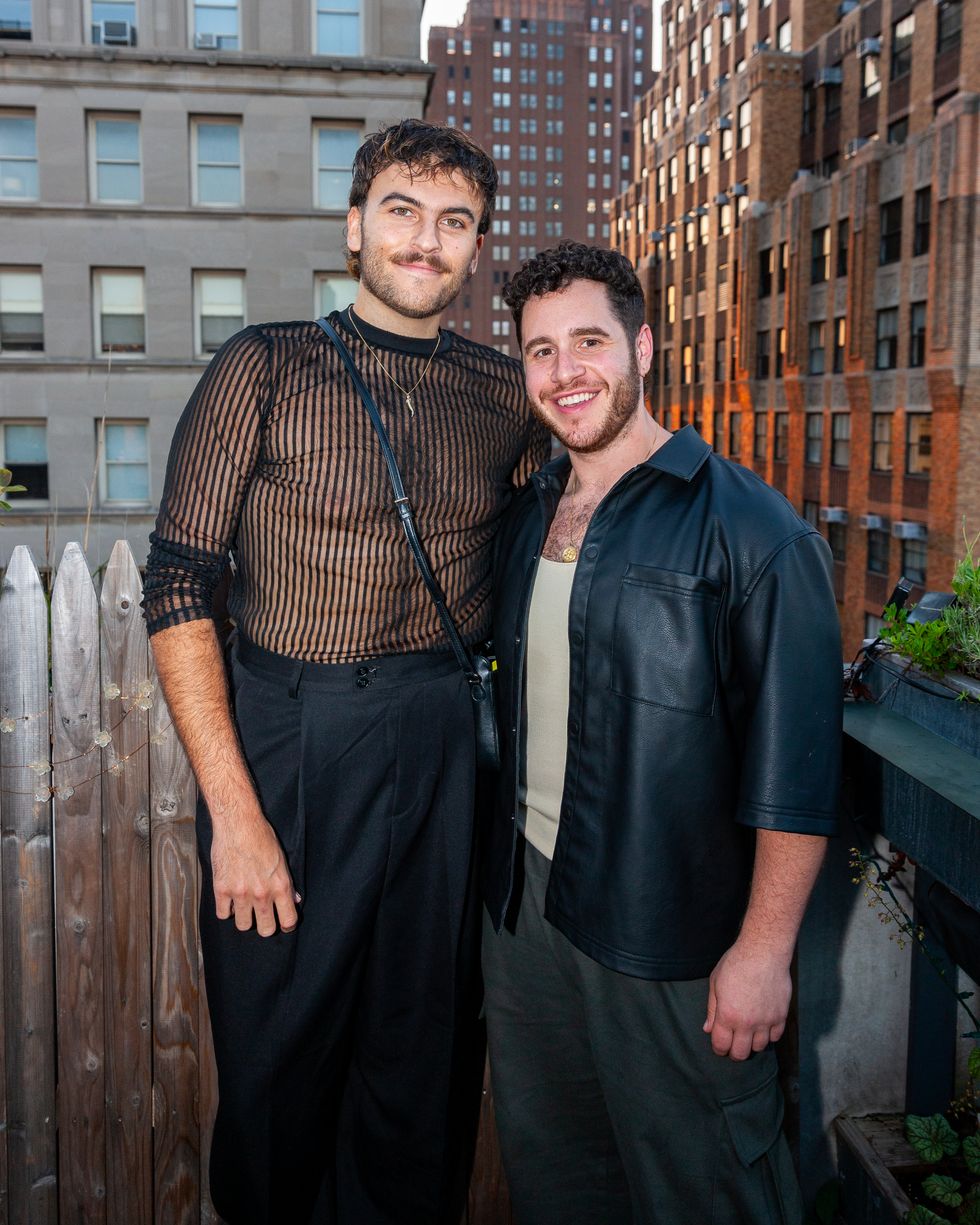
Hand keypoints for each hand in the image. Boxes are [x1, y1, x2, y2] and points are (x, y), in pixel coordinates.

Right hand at [210, 808, 300, 936]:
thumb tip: (294, 900)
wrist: (238, 823)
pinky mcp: (221, 889)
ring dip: (244, 917)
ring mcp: (240, 893)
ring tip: (244, 905)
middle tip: (262, 916)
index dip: (287, 925)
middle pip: (265, 930)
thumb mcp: (282, 859)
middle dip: (265, 925)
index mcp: (280, 886)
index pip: (288, 921)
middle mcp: (262, 893)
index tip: (283, 923)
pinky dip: (226, 909)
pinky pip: (223, 914)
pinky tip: (230, 899)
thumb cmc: (262, 837)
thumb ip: (287, 884)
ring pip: (243, 925)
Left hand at [703, 940, 791, 1060]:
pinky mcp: (781, 1016)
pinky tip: (763, 1026)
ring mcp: (766, 1021)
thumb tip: (707, 1029)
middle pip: (741, 1053)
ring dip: (752, 1043)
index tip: (719, 1046)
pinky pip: (775, 1037)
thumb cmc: (736, 963)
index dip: (719, 1049)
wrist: (763, 952)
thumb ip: (712, 1009)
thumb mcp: (715, 982)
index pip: (721, 1045)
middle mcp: (747, 1023)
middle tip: (733, 1045)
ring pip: (759, 1047)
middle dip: (734, 1052)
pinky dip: (769, 1035)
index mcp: (727, 1015)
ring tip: (748, 1033)